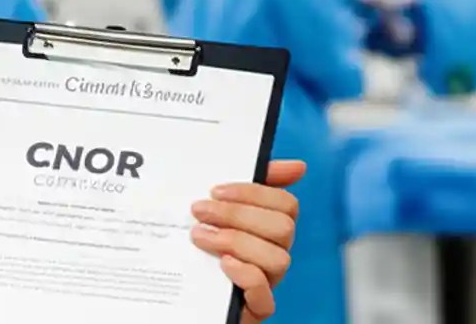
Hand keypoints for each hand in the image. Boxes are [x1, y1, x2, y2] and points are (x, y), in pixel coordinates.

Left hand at [190, 160, 305, 323]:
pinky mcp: (254, 309)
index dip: (254, 192)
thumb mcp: (217, 211)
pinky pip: (265, 297)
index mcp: (268, 230)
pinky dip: (246, 275)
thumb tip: (297, 166)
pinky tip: (222, 264)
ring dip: (236, 242)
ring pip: (279, 259)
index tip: (216, 189)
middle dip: (237, 214)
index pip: (285, 204)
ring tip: (200, 236)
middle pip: (283, 229)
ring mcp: (267, 283)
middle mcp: (273, 255)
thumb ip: (247, 186)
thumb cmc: (199, 248)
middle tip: (199, 210)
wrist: (177, 293)